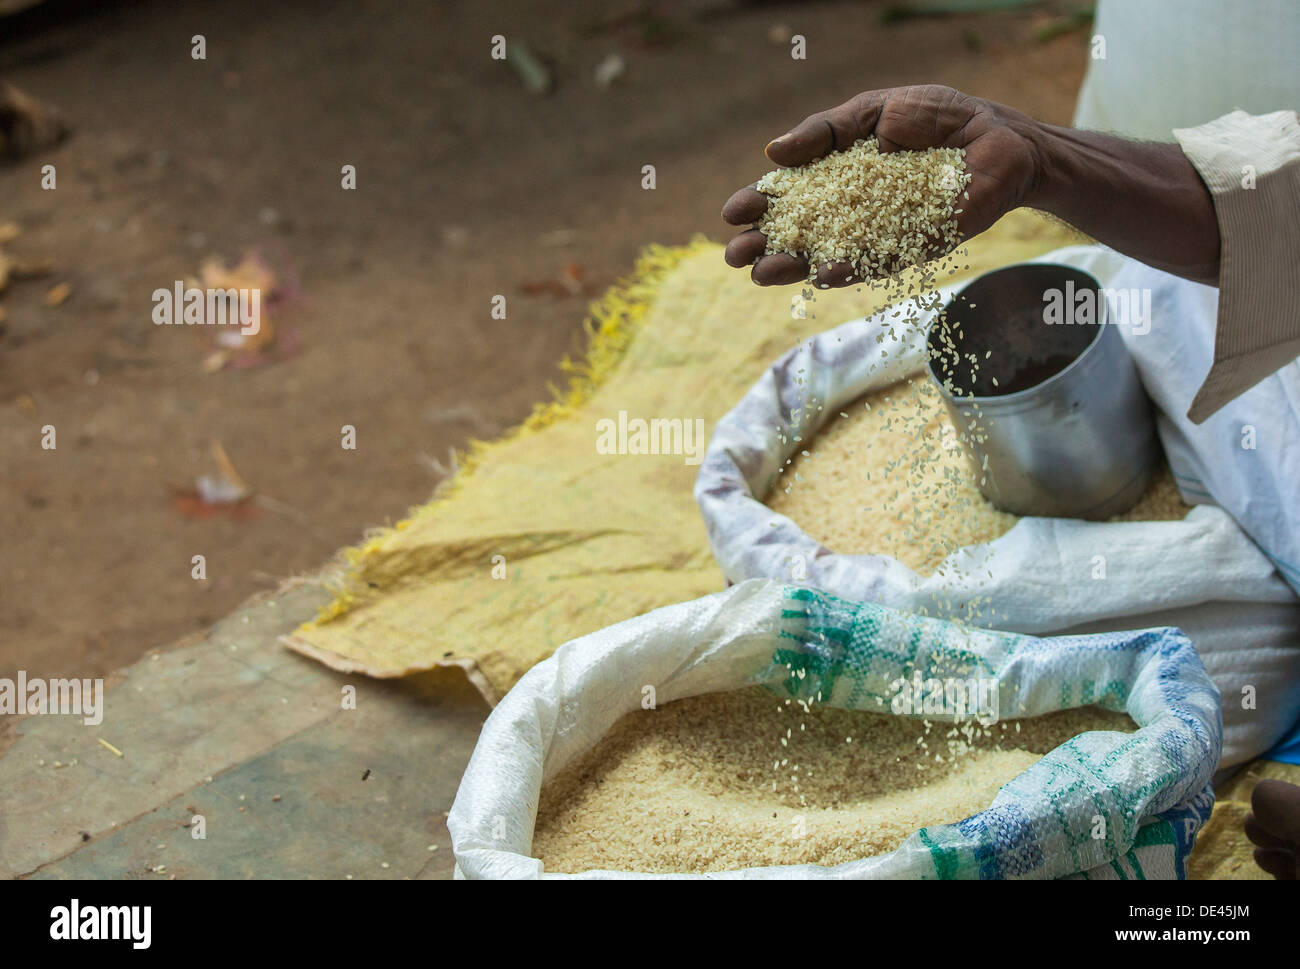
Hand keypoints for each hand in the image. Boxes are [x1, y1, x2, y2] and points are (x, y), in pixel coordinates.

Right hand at [722, 85, 1042, 286]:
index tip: (732, 212)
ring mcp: (880, 233)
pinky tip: (821, 275)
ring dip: (794, 268)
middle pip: (798, 235)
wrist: (1000, 135)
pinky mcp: (913, 247)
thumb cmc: (938, 118)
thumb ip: (826, 131)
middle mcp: (853, 211)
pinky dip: (848, 269)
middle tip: (734, 255)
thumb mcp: (873, 109)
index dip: (759, 205)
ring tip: (762, 274)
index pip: (788, 196)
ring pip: (827, 257)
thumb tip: (773, 153)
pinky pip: (875, 262)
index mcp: (837, 176)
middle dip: (762, 246)